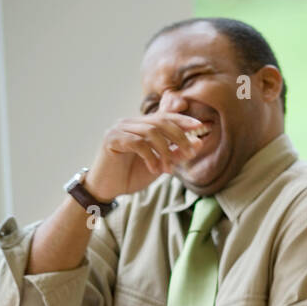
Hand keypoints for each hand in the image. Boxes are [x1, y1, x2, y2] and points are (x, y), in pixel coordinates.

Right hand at [85, 113, 204, 199]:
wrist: (107, 189)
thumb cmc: (131, 176)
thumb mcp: (160, 165)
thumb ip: (176, 154)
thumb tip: (198, 142)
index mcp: (141, 125)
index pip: (165, 116)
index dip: (183, 119)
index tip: (199, 126)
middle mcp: (130, 122)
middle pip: (161, 121)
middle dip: (179, 136)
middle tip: (190, 152)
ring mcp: (119, 129)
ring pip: (151, 131)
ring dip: (165, 151)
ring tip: (169, 169)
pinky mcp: (111, 139)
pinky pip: (137, 143)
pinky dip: (150, 156)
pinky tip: (155, 169)